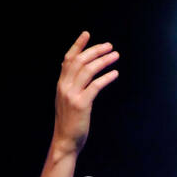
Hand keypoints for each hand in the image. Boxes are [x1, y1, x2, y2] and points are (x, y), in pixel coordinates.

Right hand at [53, 31, 119, 154]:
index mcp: (61, 85)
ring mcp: (72, 95)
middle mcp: (64, 87)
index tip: (87, 34)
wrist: (65, 142)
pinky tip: (115, 74)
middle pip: (80, 61)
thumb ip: (71, 88)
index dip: (78, 45)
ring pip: (88, 70)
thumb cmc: (69, 124)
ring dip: (103, 61)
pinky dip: (106, 78)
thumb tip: (78, 75)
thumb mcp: (66, 102)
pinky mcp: (81, 104)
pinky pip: (95, 86)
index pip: (68, 59)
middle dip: (95, 51)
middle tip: (109, 46)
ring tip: (115, 56)